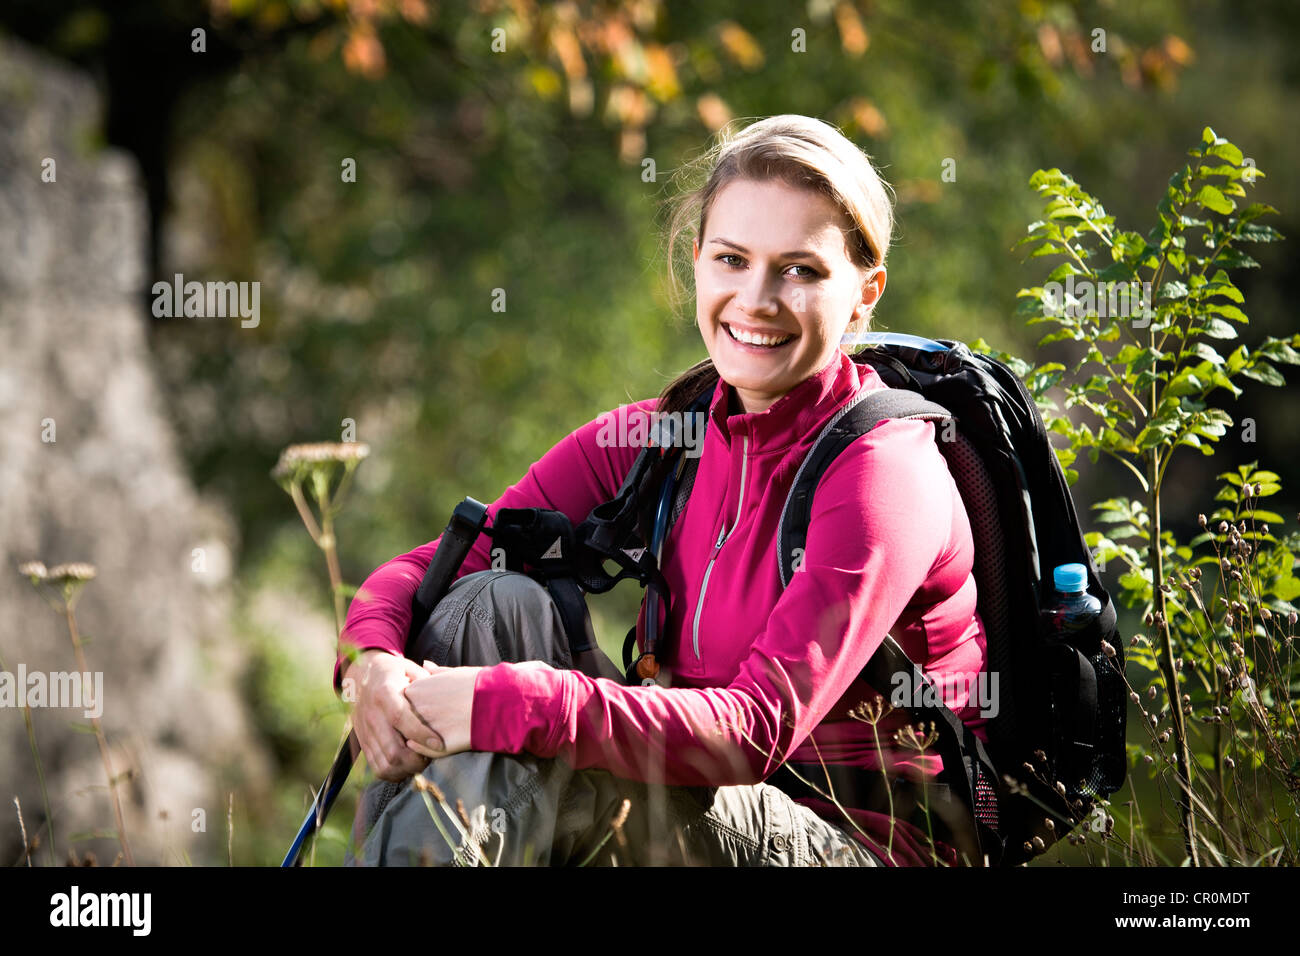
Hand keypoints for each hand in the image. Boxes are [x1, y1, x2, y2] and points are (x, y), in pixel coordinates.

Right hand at [345, 649, 443, 781]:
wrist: (360, 676)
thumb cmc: (393, 672)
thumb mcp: (408, 667)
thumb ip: (426, 679)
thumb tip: (443, 692)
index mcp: (384, 693)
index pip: (400, 718)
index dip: (421, 734)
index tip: (439, 744)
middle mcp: (372, 714)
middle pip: (392, 750)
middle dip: (416, 760)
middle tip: (432, 757)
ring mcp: (365, 731)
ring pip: (384, 763)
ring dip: (406, 769)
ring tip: (421, 762)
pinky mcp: (362, 742)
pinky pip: (376, 766)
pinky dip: (394, 773)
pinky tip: (408, 766)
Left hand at [401, 661, 482, 758]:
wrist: (496, 703)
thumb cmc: (476, 685)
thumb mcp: (453, 673)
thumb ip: (435, 672)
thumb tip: (425, 665)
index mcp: (416, 689)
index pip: (402, 700)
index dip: (414, 704)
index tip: (427, 705)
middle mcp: (415, 709)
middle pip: (403, 719)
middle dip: (412, 720)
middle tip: (430, 721)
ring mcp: (423, 728)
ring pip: (411, 736)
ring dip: (416, 736)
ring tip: (431, 733)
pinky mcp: (435, 745)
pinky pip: (422, 750)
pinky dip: (424, 749)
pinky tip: (434, 743)